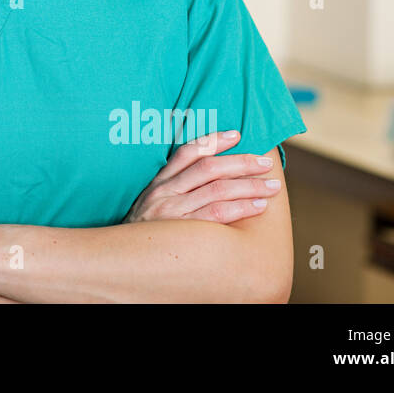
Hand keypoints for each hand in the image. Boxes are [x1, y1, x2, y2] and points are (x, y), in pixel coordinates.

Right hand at [123, 130, 280, 223]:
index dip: (213, 141)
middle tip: (265, 163)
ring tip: (271, 187)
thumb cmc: (145, 231)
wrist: (123, 258)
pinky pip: (216, 215)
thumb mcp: (151, 203)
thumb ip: (173, 187)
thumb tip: (208, 173)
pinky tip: (258, 206)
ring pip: (217, 190)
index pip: (187, 152)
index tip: (237, 134)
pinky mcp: (183, 231)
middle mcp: (166, 193)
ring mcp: (173, 211)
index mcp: (159, 182)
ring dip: (249, 186)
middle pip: (209, 168)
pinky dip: (241, 208)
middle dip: (241, 163)